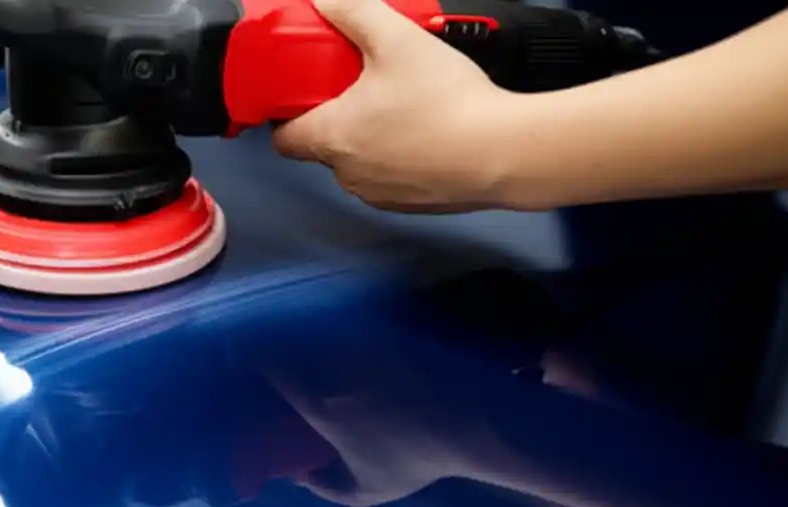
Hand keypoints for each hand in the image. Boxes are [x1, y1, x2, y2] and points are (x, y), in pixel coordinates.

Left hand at [271, 0, 522, 212]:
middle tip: (361, 88)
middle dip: (337, 119)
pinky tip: (427, 133)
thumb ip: (354, 13)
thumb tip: (325, 0)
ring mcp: (380, 195)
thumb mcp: (396, 39)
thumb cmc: (446, 101)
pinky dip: (400, 160)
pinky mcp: (412, 205)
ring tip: (401, 107)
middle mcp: (349, 174)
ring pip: (359, 165)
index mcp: (332, 138)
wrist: (503, 152)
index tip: (303, 96)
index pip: (284, 140)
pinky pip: (392, 180)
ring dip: (370, 141)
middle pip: (324, 148)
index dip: (288, 117)